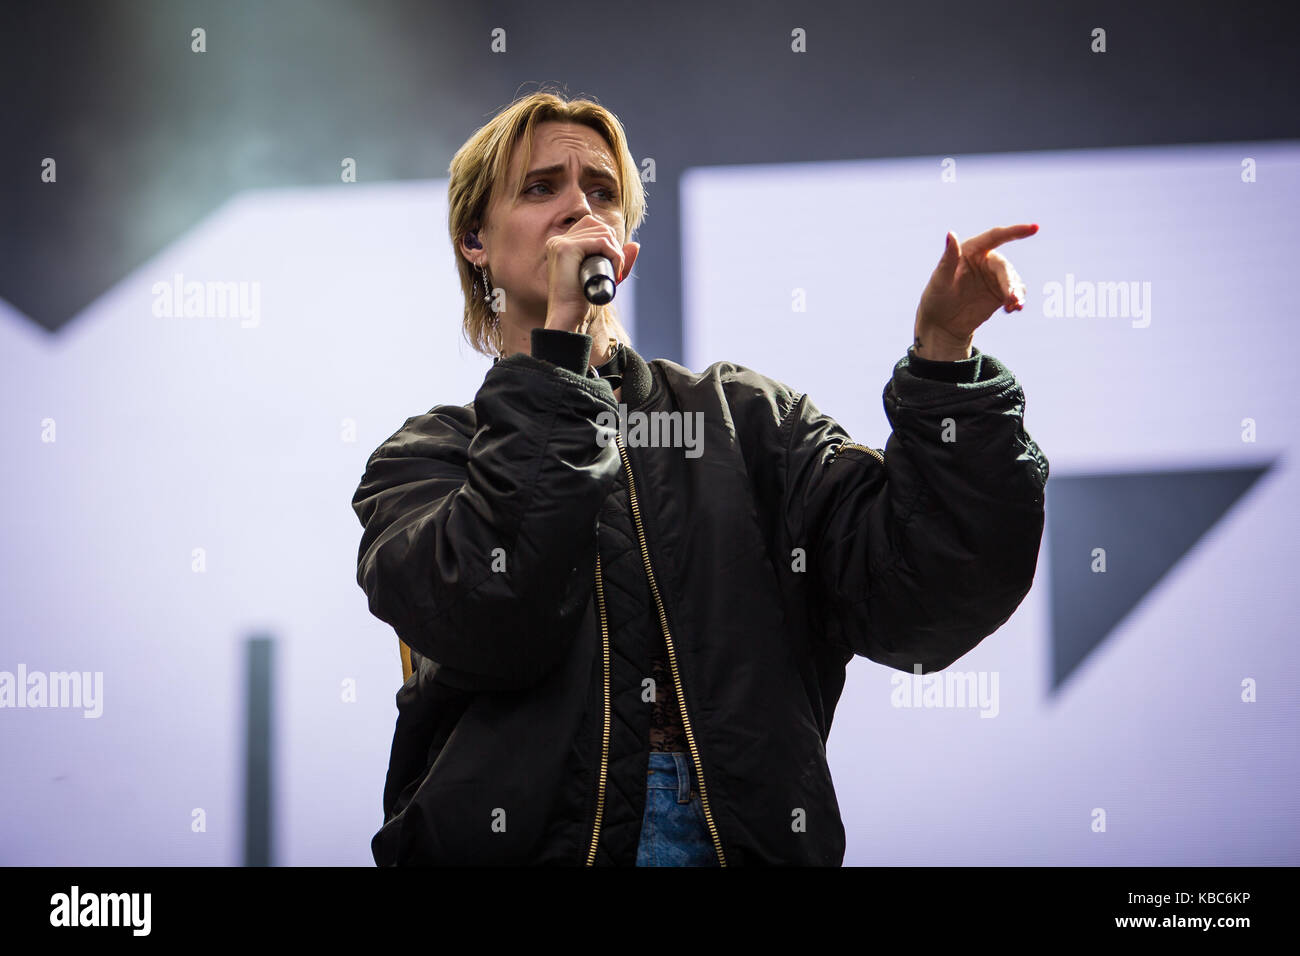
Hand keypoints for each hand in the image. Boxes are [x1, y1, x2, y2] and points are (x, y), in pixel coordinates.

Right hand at [544, 215, 638, 333]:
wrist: (568, 318)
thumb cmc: (582, 302)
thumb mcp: (604, 276)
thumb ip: (618, 260)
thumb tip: (636, 244)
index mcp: (561, 244)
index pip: (592, 225)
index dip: (609, 242)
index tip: (613, 266)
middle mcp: (558, 240)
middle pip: (599, 226)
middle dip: (615, 247)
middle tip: (616, 271)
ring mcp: (560, 243)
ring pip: (603, 233)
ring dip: (616, 253)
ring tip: (615, 274)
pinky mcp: (565, 248)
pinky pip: (601, 242)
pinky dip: (614, 255)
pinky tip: (614, 272)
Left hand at [913, 224, 1037, 359]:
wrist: (941, 324)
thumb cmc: (935, 298)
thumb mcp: (940, 280)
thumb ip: (948, 258)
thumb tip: (951, 234)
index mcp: (971, 250)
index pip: (996, 237)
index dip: (1015, 231)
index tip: (1034, 228)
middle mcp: (986, 260)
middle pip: (1004, 267)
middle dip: (1010, 282)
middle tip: (1012, 298)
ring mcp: (995, 277)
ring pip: (1013, 281)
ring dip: (1016, 293)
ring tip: (1013, 307)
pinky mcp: (1001, 293)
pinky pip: (1015, 293)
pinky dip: (1017, 301)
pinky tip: (1012, 310)